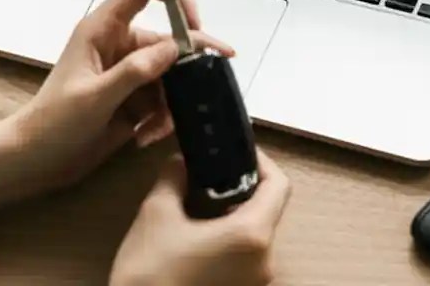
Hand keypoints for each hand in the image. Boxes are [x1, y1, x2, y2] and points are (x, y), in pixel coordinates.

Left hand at [3, 0, 231, 192]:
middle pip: (168, 37)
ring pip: (171, 74)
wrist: (34, 161)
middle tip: (220, 71)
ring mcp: (128, 72)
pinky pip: (164, 100)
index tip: (194, 24)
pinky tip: (145, 137)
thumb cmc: (54, 122)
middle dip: (191, 58)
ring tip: (159, 128)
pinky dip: (162, 119)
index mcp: (103, 30)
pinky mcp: (133, 99)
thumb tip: (176, 48)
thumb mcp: (95, 97)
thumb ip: (136, 71)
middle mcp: (119, 45)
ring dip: (173, 101)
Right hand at [110, 151, 292, 285]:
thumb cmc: (150, 272)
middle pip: (267, 211)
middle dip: (240, 191)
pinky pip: (245, 259)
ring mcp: (256, 283)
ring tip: (197, 209)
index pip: (279, 185)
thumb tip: (182, 162)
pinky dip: (229, 243)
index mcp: (253, 235)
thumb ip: (174, 178)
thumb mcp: (155, 215)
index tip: (236, 155)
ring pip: (255, 236)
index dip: (262, 163)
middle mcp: (265, 261)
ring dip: (232, 218)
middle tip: (209, 179)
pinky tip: (197, 240)